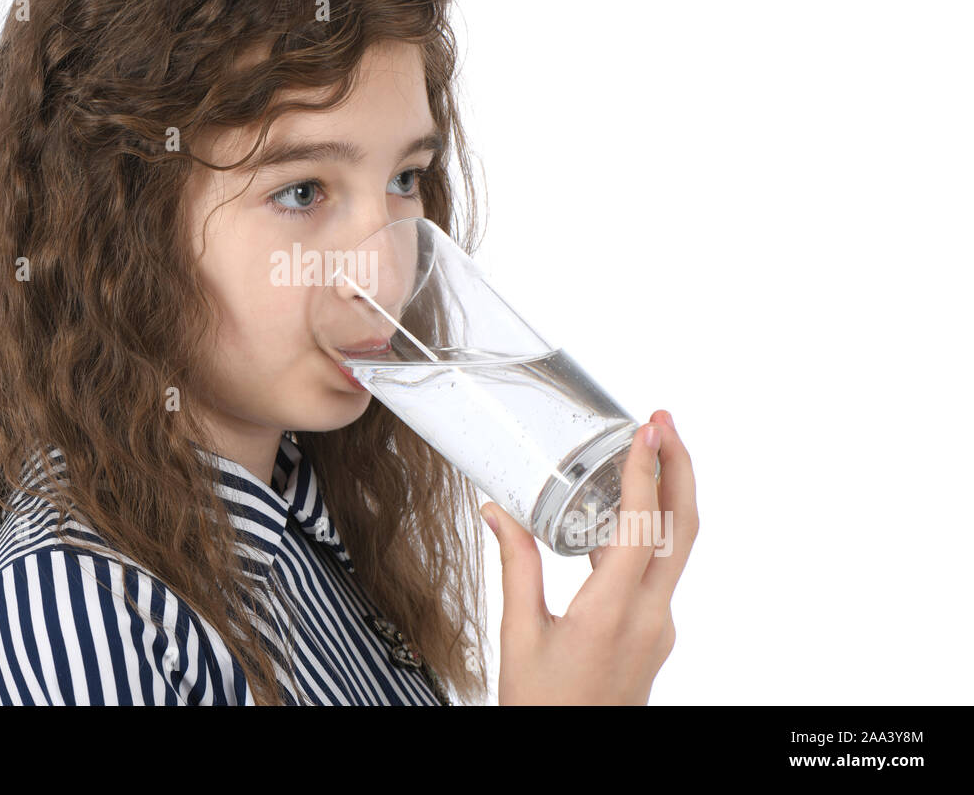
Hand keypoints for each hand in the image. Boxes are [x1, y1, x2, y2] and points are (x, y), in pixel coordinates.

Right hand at [481, 409, 697, 703]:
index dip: (647, 474)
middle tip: (664, 421)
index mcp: (612, 615)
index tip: (645, 432)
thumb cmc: (543, 709)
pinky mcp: (653, 632)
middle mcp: (649, 618)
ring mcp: (658, 626)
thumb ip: (516, 568)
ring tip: (645, 451)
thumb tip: (497, 513)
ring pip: (676, 547)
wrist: (572, 763)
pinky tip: (621, 512)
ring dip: (667, 494)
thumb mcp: (519, 636)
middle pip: (684, 529)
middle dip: (681, 467)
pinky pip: (659, 569)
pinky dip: (650, 530)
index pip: (644, 529)